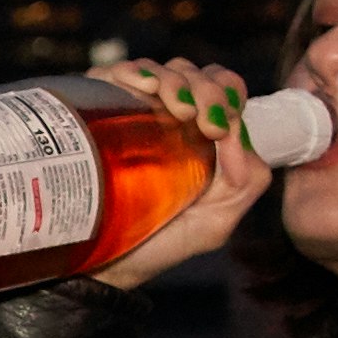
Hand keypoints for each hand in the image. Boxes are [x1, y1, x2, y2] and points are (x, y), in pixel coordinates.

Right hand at [99, 54, 277, 287]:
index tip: (217, 128)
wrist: (93, 267)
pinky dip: (132, 70)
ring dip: (175, 80)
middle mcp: (168, 118)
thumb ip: (244, 186)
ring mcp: (131, 112)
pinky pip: (114, 73)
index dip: (227, 95)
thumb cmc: (154, 247)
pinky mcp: (94, 111)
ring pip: (162, 71)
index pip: (223, 90)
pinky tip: (139, 85)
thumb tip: (238, 136)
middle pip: (196, 75)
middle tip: (200, 121)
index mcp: (200, 136)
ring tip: (174, 108)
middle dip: (206, 88)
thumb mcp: (213, 224)